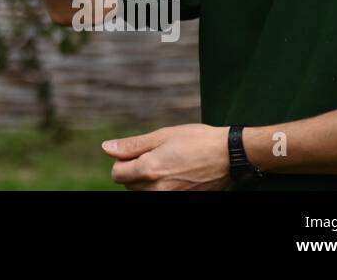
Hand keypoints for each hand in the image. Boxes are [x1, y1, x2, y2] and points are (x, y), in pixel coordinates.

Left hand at [103, 124, 232, 190]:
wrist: (228, 155)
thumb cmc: (196, 140)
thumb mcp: (162, 136)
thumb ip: (133, 145)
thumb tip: (107, 148)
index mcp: (150, 169)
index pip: (117, 174)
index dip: (123, 161)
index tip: (138, 152)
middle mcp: (158, 189)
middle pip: (129, 185)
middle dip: (134, 170)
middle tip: (155, 155)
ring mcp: (171, 197)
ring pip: (144, 192)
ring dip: (147, 180)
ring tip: (166, 163)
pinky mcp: (182, 200)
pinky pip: (160, 196)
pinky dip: (161, 186)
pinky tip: (175, 173)